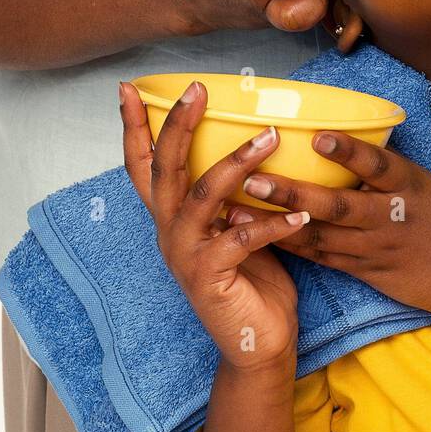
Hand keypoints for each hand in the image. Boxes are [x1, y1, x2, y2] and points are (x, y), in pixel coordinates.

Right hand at [119, 79, 310, 369]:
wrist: (257, 344)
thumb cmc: (253, 281)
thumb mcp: (237, 227)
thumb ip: (233, 195)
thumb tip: (256, 141)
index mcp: (172, 218)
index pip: (143, 165)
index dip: (134, 127)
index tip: (130, 87)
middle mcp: (170, 232)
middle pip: (164, 169)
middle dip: (178, 125)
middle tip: (197, 89)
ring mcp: (186, 256)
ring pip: (202, 196)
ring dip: (236, 163)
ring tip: (269, 137)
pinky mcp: (210, 278)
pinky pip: (241, 239)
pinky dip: (273, 223)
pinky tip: (300, 215)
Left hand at [237, 130, 430, 322]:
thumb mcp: (426, 185)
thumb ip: (386, 169)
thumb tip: (342, 138)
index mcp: (409, 186)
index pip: (378, 165)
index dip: (348, 151)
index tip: (319, 136)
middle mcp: (390, 217)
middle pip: (336, 205)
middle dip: (291, 192)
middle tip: (252, 176)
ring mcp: (376, 248)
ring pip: (319, 236)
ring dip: (277, 222)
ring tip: (238, 208)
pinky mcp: (366, 271)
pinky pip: (323, 257)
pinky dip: (291, 245)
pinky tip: (260, 235)